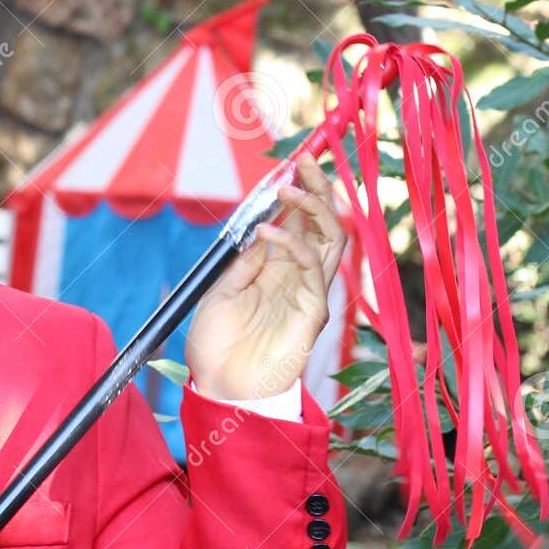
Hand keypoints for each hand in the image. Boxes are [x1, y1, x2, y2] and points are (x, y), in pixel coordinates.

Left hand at [185, 153, 346, 401]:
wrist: (220, 390)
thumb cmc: (217, 347)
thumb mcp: (222, 292)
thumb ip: (247, 262)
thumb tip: (264, 228)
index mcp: (277, 271)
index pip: (299, 222)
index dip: (298, 192)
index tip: (290, 164)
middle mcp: (298, 278)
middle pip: (323, 224)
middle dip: (318, 188)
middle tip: (305, 158)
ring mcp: (309, 293)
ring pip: (332, 239)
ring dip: (315, 207)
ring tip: (289, 187)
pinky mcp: (313, 311)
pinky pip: (313, 266)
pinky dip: (293, 242)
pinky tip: (268, 230)